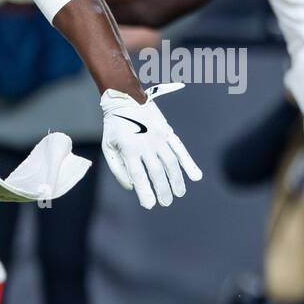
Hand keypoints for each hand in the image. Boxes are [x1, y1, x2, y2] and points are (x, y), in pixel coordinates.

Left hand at [100, 83, 201, 208]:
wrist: (125, 98)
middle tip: (166, 203)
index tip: (149, 205)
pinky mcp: (168, 132)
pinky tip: (195, 176)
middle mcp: (146, 145)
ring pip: (171, 163)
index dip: (145, 192)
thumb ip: (118, 168)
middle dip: (162, 190)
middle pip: (157, 172)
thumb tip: (130, 186)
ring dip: (177, 180)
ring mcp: (159, 138)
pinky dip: (189, 163)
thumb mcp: (108, 147)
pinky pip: (180, 149)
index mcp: (129, 149)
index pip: (139, 176)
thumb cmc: (114, 126)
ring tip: (179, 193)